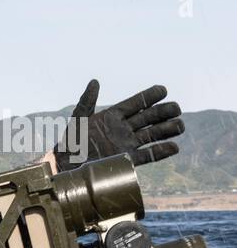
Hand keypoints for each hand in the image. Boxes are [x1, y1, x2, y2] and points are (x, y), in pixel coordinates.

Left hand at [54, 79, 183, 171]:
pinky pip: (147, 155)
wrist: (67, 165)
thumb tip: (95, 81)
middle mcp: (123, 128)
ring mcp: (127, 144)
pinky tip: (173, 147)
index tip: (163, 90)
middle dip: (164, 112)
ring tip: (180, 126)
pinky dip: (160, 152)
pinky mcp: (127, 159)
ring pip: (152, 134)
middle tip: (176, 108)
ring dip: (167, 130)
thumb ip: (87, 101)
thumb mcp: (78, 119)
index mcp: (113, 116)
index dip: (149, 96)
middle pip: (149, 117)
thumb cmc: (70, 141)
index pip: (136, 103)